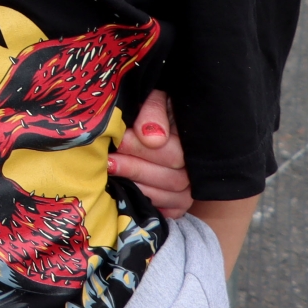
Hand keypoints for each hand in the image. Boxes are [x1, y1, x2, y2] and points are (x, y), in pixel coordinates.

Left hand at [109, 89, 190, 219]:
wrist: (149, 119)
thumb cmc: (151, 106)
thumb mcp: (153, 96)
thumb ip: (153, 111)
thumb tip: (151, 138)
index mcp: (194, 138)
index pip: (174, 154)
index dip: (143, 149)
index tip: (118, 141)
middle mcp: (198, 167)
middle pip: (174, 179)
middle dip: (136, 168)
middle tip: (108, 160)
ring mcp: (191, 187)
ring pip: (172, 197)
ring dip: (138, 186)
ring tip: (111, 173)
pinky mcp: (180, 202)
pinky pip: (170, 211)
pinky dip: (148, 202)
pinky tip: (126, 190)